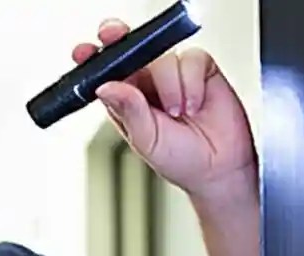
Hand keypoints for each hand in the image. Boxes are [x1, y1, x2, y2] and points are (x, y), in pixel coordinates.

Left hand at [73, 19, 256, 199]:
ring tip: (179, 114)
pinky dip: (193, 82)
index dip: (94, 58)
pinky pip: (192, 59)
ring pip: (162, 58)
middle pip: (130, 50)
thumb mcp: (147, 142)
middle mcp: (148, 83)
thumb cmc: (182, 161)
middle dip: (120, 40)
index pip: (106, 72)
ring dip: (170, 86)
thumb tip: (106, 87)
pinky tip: (196, 105)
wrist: (221, 170)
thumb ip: (129, 111)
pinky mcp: (200, 69)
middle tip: (115, 37)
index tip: (83, 53)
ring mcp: (173, 74)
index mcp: (127, 100)